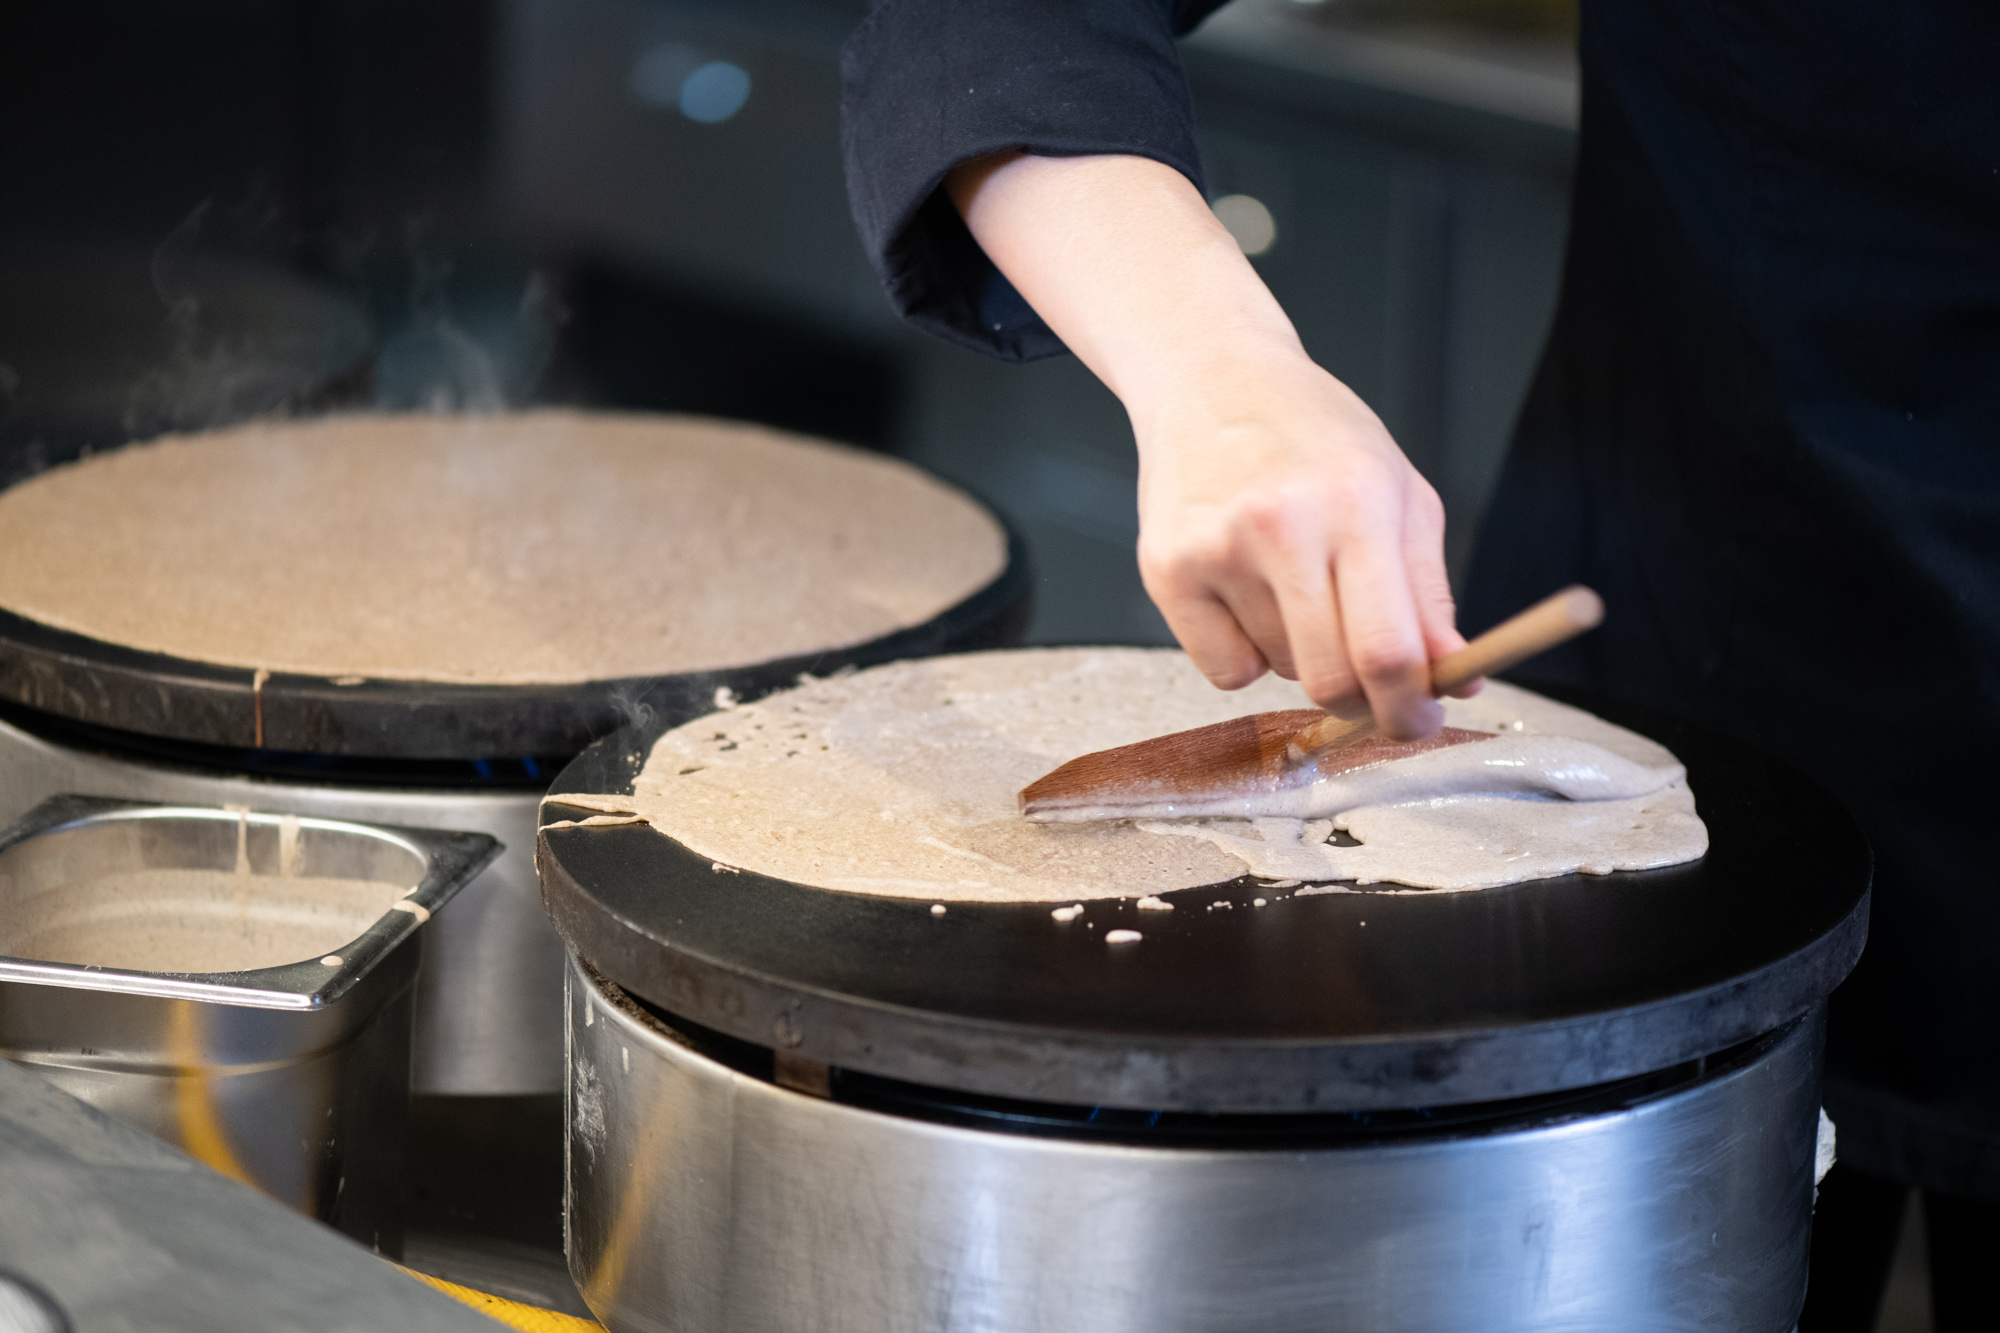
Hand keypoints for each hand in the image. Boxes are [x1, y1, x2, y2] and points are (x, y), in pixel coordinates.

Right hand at [1130, 348, 1466, 738]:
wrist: (1212, 379)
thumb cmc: (1313, 435)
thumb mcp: (1398, 493)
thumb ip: (1427, 593)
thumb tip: (1454, 680)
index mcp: (1357, 504)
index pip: (1388, 650)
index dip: (1410, 708)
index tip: (1418, 722)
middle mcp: (1283, 525)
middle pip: (1330, 680)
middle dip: (1361, 704)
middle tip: (1370, 691)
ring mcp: (1217, 549)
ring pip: (1280, 672)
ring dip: (1301, 656)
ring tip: (1293, 584)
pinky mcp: (1166, 568)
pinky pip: (1224, 670)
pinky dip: (1245, 655)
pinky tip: (1245, 594)